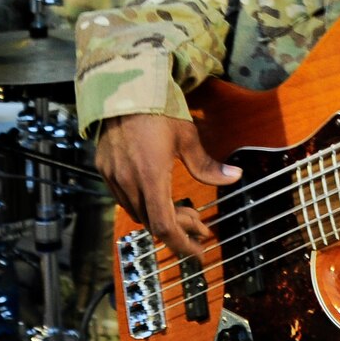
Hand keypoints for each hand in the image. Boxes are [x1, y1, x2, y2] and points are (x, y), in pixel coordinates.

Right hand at [93, 113, 239, 257]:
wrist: (121, 89)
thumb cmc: (158, 110)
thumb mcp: (187, 137)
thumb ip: (207, 165)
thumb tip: (235, 177)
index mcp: (151, 177)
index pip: (164, 226)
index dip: (182, 244)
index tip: (199, 252)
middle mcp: (128, 182)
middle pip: (152, 222)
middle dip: (179, 229)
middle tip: (200, 225)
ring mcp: (113, 177)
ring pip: (137, 212)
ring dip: (160, 216)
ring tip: (183, 208)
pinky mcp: (105, 169)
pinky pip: (124, 198)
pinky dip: (144, 204)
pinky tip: (158, 194)